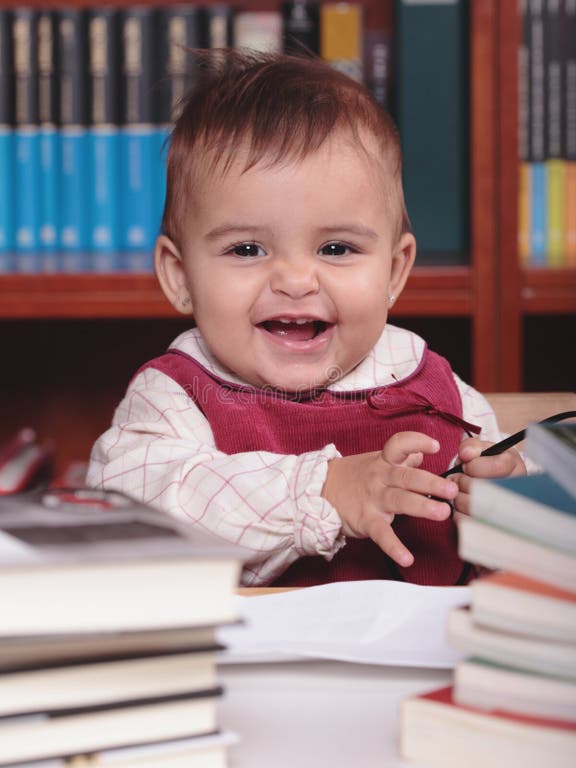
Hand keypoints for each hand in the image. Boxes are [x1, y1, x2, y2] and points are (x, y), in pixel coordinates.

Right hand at [322, 432, 458, 567]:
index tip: (435, 446)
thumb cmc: (355, 476)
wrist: (319, 491)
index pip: (398, 445)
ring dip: (421, 506)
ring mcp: (373, 499)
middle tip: (452, 489)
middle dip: (430, 482)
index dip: (416, 442)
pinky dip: (394, 547)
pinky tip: (408, 558)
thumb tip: (421, 454)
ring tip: (442, 513)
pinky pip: (381, 534)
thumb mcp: (376, 461)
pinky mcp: (366, 521)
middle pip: (406, 477)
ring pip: (399, 501)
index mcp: (384, 461)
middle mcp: (380, 478)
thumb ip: (400, 458)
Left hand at [452, 437, 526, 517]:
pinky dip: (457, 510)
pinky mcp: (489, 526)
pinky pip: (465, 520)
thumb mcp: (481, 449)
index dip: (474, 465)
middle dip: (462, 481)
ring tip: (458, 490)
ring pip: (472, 505)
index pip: (497, 466)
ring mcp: (505, 512)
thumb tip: (466, 454)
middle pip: (483, 488)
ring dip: (457, 495)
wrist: (488, 483)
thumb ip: (471, 447)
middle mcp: (515, 491)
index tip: (466, 465)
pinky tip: (461, 503)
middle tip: (456, 478)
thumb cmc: (484, 464)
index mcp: (516, 467)